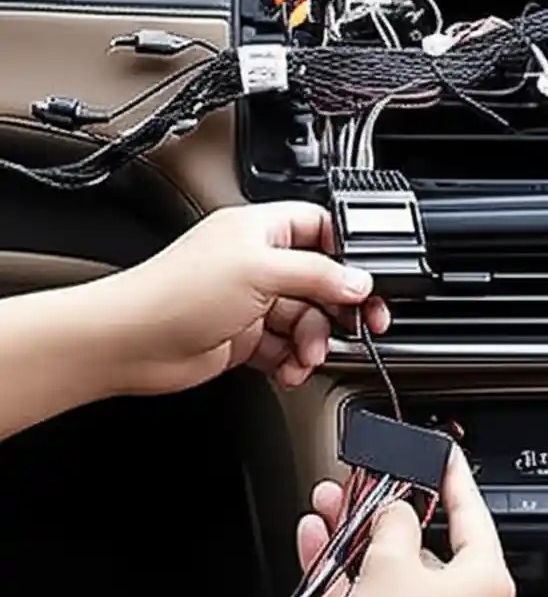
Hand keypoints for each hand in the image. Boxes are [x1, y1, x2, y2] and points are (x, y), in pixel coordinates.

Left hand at [95, 201, 389, 392]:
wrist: (131, 343)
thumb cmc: (176, 293)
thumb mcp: (261, 271)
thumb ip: (318, 275)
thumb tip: (359, 281)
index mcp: (260, 230)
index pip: (321, 228)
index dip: (348, 253)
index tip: (368, 279)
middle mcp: (257, 263)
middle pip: (322, 281)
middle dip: (341, 307)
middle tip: (365, 324)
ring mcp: (251, 302)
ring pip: (307, 320)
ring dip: (316, 340)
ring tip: (309, 354)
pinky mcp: (244, 338)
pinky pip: (287, 348)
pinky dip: (295, 361)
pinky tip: (291, 368)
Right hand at [296, 451, 515, 596]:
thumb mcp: (393, 566)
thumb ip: (392, 524)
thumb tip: (394, 508)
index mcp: (485, 577)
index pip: (473, 511)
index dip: (455, 477)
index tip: (445, 452)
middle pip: (423, 545)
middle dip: (383, 512)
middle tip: (359, 484)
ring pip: (390, 577)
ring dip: (355, 542)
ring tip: (327, 508)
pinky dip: (343, 580)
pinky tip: (317, 547)